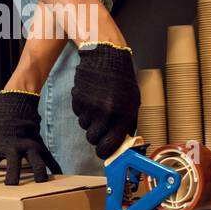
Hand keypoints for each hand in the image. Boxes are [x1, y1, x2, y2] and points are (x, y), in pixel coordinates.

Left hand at [0, 90, 63, 185]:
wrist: (17, 101)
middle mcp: (15, 146)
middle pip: (14, 164)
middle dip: (13, 176)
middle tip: (11, 187)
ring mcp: (29, 144)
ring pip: (37, 161)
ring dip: (39, 172)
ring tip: (40, 182)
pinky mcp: (39, 143)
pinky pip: (49, 156)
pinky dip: (54, 166)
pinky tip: (58, 175)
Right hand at [72, 42, 139, 158]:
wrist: (106, 57)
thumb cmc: (122, 80)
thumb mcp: (132, 103)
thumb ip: (127, 123)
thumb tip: (122, 143)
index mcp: (122, 116)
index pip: (108, 146)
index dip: (104, 151)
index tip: (103, 150)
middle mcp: (106, 114)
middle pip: (92, 140)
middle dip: (95, 136)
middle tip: (100, 127)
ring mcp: (90, 107)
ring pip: (84, 126)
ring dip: (89, 121)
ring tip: (97, 106)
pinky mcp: (78, 99)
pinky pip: (78, 113)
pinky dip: (83, 110)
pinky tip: (91, 98)